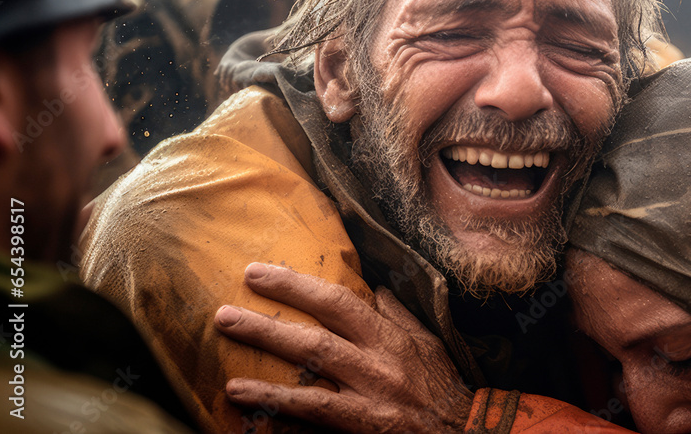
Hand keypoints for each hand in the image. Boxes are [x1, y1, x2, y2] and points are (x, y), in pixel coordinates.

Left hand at [214, 263, 473, 432]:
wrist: (465, 432)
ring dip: (266, 357)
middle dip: (270, 318)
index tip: (258, 273)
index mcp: (389, 336)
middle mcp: (377, 361)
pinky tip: (242, 398)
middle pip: (317, 332)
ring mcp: (369, 394)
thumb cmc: (442, 387)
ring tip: (229, 351)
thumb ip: (397, 314)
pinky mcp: (363, 425)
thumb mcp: (426, 343)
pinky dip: (275, 403)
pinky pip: (313, 412)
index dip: (295, 286)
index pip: (337, 301)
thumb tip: (374, 287)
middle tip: (225, 310)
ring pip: (312, 368)